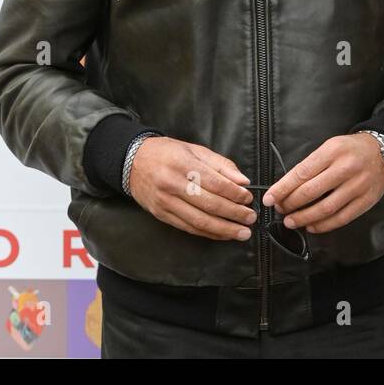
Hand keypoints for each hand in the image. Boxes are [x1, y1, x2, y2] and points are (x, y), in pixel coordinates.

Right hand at [129, 138, 257, 241]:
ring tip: (242, 232)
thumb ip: (220, 165)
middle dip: (234, 214)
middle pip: (209, 204)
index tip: (248, 198)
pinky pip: (188, 228)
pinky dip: (208, 233)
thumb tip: (243, 182)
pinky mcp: (162, 214)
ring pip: (200, 221)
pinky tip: (222, 234)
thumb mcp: (194, 150)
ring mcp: (166, 202)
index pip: (215, 183)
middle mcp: (173, 184)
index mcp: (183, 164)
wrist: (133, 161)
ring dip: (224, 229)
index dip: (235, 194)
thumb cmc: (166, 153)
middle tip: (250, 218)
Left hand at [262, 134, 383, 234]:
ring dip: (304, 218)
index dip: (282, 188)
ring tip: (291, 221)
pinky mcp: (366, 200)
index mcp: (332, 152)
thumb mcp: (329, 147)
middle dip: (290, 204)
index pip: (301, 173)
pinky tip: (312, 226)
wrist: (383, 152)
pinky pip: (342, 218)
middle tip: (280, 210)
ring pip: (325, 208)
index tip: (269, 198)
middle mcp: (345, 168)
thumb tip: (286, 187)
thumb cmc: (350, 150)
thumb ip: (311, 165)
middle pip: (311, 192)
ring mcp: (357, 186)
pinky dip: (324, 225)